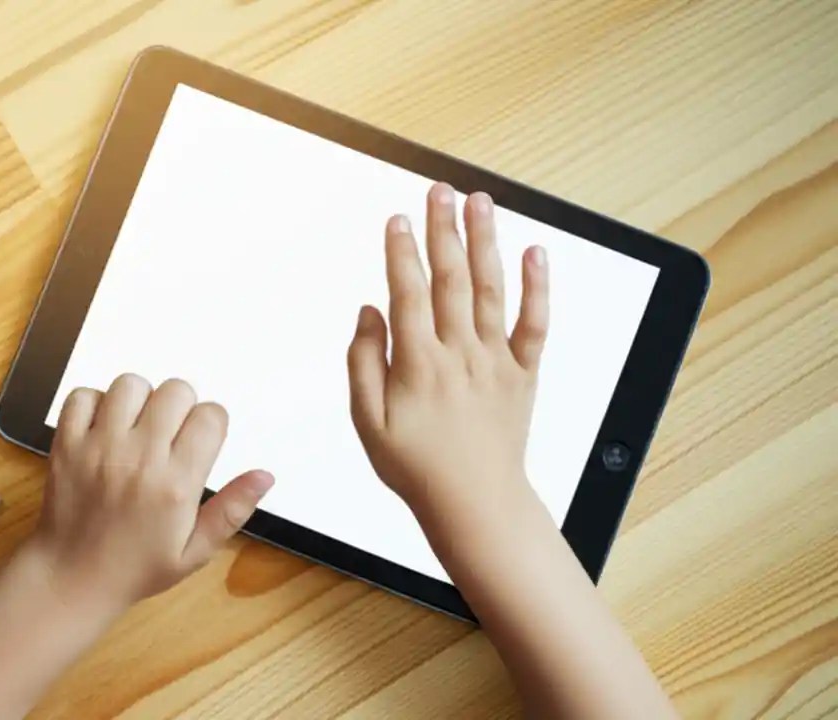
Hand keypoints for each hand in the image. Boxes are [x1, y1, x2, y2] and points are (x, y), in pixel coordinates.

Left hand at [30, 374, 273, 614]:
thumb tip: (265, 476)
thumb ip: (231, 510)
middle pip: (176, 391)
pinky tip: (104, 428)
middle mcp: (139, 459)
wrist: (71, 579)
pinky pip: (84, 395)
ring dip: (140, 400)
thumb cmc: (135, 568)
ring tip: (137, 428)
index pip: (210, 417)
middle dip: (181, 407)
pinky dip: (96, 404)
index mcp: (176, 485)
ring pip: (131, 384)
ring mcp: (99, 448)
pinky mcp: (67, 444)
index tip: (200, 443)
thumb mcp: (195, 551)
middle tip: (170, 436)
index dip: (212, 425)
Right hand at [347, 182, 549, 531]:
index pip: (407, 293)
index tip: (398, 219)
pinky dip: (538, 287)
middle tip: (439, 192)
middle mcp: (459, 353)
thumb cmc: (416, 467)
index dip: (401, 252)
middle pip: (451, 278)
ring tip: (480, 202)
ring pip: (491, 289)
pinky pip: (535, 324)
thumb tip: (370, 312)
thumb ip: (363, 363)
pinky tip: (535, 253)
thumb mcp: (368, 422)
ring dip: (485, 242)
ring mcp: (495, 361)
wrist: (475, 503)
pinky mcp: (523, 374)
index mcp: (418, 363)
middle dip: (443, 229)